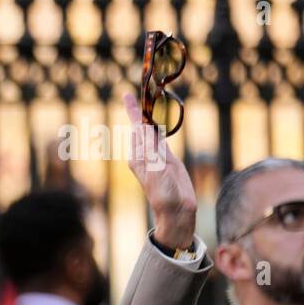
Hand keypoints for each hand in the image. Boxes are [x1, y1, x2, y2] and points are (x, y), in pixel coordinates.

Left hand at [123, 92, 196, 249]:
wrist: (176, 210)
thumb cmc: (164, 193)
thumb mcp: (156, 169)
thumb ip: (150, 148)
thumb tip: (142, 129)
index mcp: (138, 156)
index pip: (135, 128)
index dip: (133, 110)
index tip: (127, 95)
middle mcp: (144, 154)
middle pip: (140, 127)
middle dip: (137, 111)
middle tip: (129, 94)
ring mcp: (155, 155)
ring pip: (149, 132)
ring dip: (145, 118)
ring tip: (143, 103)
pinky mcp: (167, 158)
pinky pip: (159, 139)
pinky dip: (156, 129)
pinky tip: (154, 124)